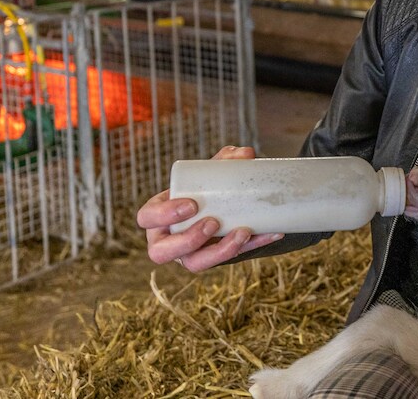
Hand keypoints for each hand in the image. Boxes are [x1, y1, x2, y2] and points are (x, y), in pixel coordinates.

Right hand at [136, 145, 283, 271]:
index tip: (192, 204)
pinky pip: (228, 260)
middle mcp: (167, 240)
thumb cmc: (201, 190)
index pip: (147, 218)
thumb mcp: (206, 175)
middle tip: (213, 222)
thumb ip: (222, 162)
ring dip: (220, 252)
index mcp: (156, 216)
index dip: (164, 215)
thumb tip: (246, 153)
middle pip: (161, 252)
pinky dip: (252, 247)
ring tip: (243, 232)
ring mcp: (187, 255)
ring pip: (195, 264)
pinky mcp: (212, 261)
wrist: (218, 207)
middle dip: (187, 240)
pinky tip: (270, 233)